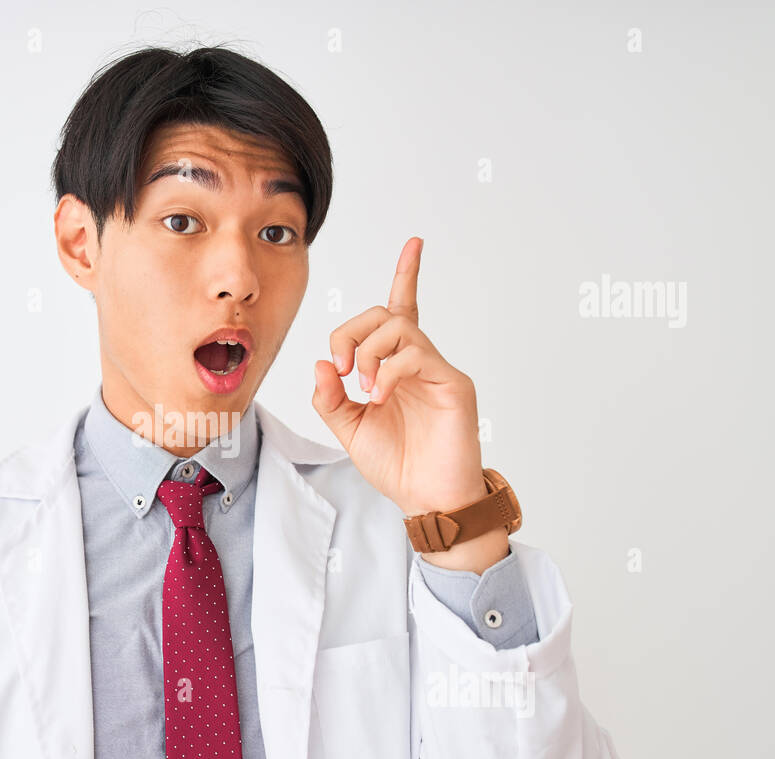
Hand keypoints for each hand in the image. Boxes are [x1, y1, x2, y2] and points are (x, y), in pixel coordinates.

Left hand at [310, 237, 486, 519]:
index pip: (400, 310)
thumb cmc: (397, 465)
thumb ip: (330, 397)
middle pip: (385, 313)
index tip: (415, 242)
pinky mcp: (453, 385)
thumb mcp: (348, 429)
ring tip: (363, 387)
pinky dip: (387, 372)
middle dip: (350, 332)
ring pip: (400, 327)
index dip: (408, 274)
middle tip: (341, 370)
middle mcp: (419, 362)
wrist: (428, 500)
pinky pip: (415, 355)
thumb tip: (321, 362)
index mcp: (395, 368)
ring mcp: (438, 371)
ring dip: (368, 351)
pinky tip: (378, 397)